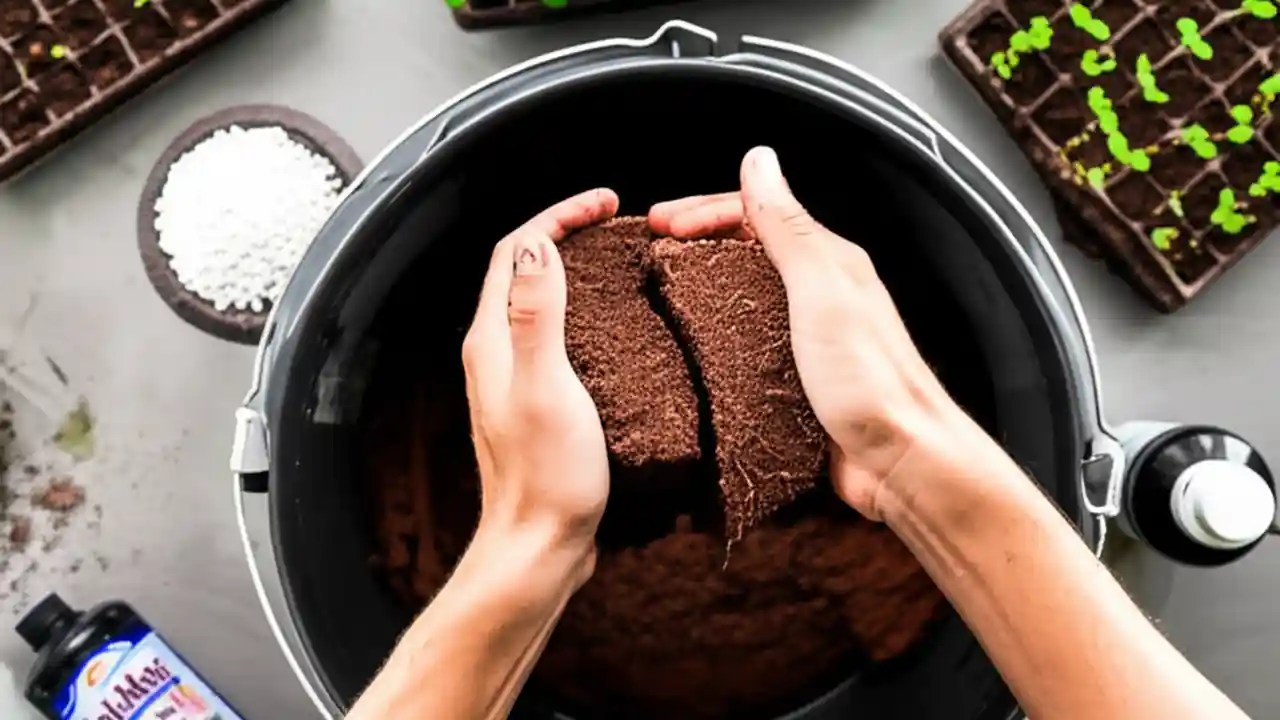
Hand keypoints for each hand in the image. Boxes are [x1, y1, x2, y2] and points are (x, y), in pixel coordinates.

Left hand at [463, 189, 619, 577]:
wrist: (538, 549)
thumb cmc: (546, 478)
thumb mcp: (548, 388)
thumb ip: (539, 316)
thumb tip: (539, 245)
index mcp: (492, 341)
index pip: (516, 250)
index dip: (558, 215)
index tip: (606, 203)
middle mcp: (496, 354)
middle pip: (523, 270)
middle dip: (565, 233)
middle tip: (614, 222)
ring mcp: (514, 380)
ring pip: (538, 303)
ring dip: (574, 270)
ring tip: (618, 261)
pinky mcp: (537, 404)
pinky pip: (555, 337)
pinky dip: (582, 312)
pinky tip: (615, 328)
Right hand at [649, 148, 984, 520]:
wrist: (903, 464)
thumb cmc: (872, 382)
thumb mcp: (822, 290)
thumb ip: (788, 227)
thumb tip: (760, 160)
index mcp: (829, 261)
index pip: (757, 213)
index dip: (703, 210)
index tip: (658, 222)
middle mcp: (820, 293)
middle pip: (746, 251)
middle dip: (695, 244)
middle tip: (648, 250)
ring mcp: (808, 338)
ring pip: (744, 297)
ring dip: (701, 289)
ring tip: (658, 296)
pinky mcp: (798, 382)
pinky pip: (747, 347)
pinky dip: (714, 340)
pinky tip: (692, 353)